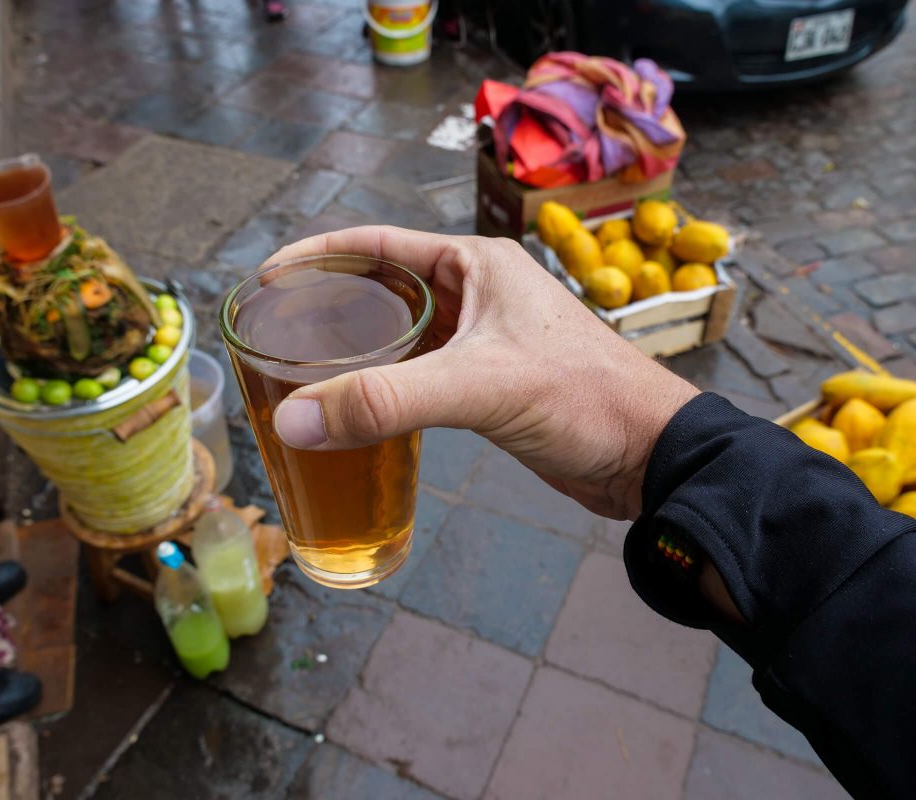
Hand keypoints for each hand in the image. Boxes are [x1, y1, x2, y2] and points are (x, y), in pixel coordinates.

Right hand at [264, 226, 698, 519]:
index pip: (378, 245)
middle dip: (329, 309)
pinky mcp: (488, 384)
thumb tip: (294, 421)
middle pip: (382, 290)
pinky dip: (385, 388)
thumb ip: (385, 401)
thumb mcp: (480, 387)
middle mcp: (477, 294)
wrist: (648, 455)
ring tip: (300, 372)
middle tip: (275, 336)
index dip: (318, 257)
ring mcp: (483, 340)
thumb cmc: (585, 398)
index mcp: (477, 265)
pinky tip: (355, 410)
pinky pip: (420, 376)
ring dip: (355, 353)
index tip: (267, 279)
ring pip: (401, 337)